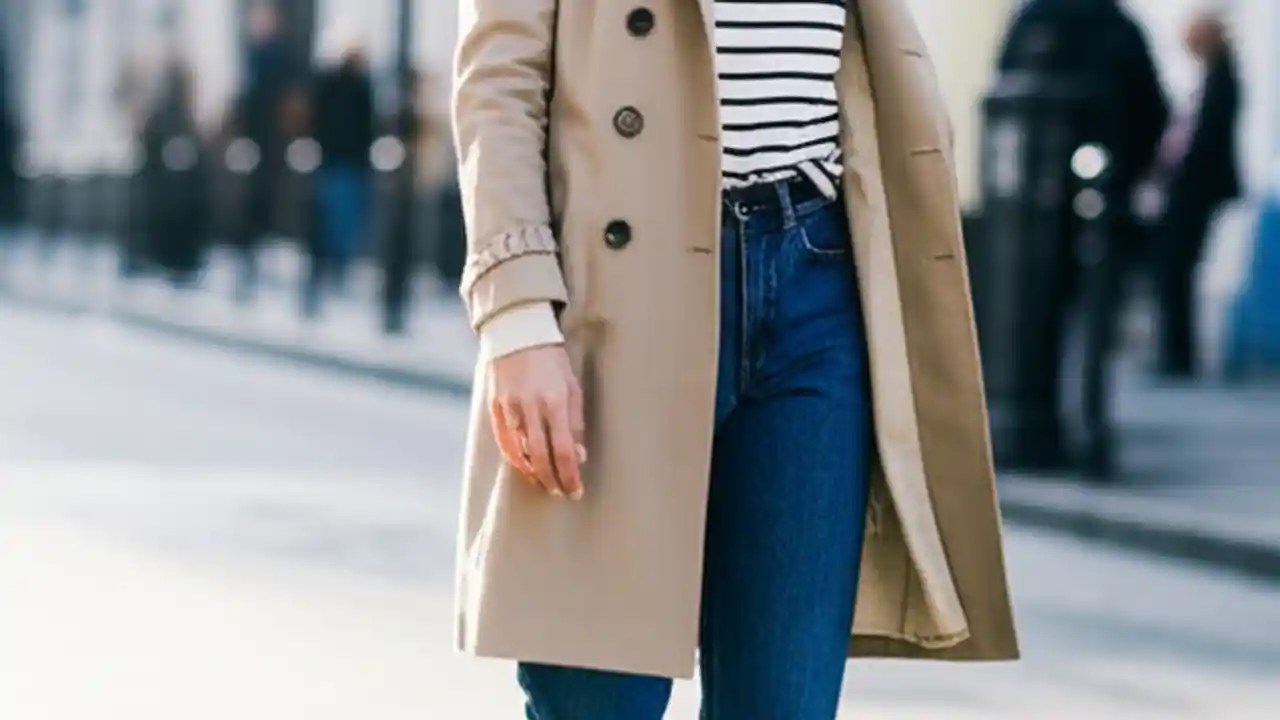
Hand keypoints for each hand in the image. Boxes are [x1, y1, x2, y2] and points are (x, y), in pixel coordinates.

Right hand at [488, 344, 586, 499]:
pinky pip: (504, 442)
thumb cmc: (553, 361)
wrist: (518, 333)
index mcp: (555, 401)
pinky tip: (526, 468)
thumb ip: (575, 422)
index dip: (570, 475)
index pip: (563, 450)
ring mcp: (509, 407)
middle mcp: (530, 406)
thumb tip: (579, 456)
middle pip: (541, 457)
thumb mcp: (573, 386)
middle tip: (562, 493)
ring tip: (545, 484)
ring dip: (534, 473)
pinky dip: (515, 460)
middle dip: (553, 480)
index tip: (576, 491)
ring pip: (520, 453)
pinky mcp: (495, 406)